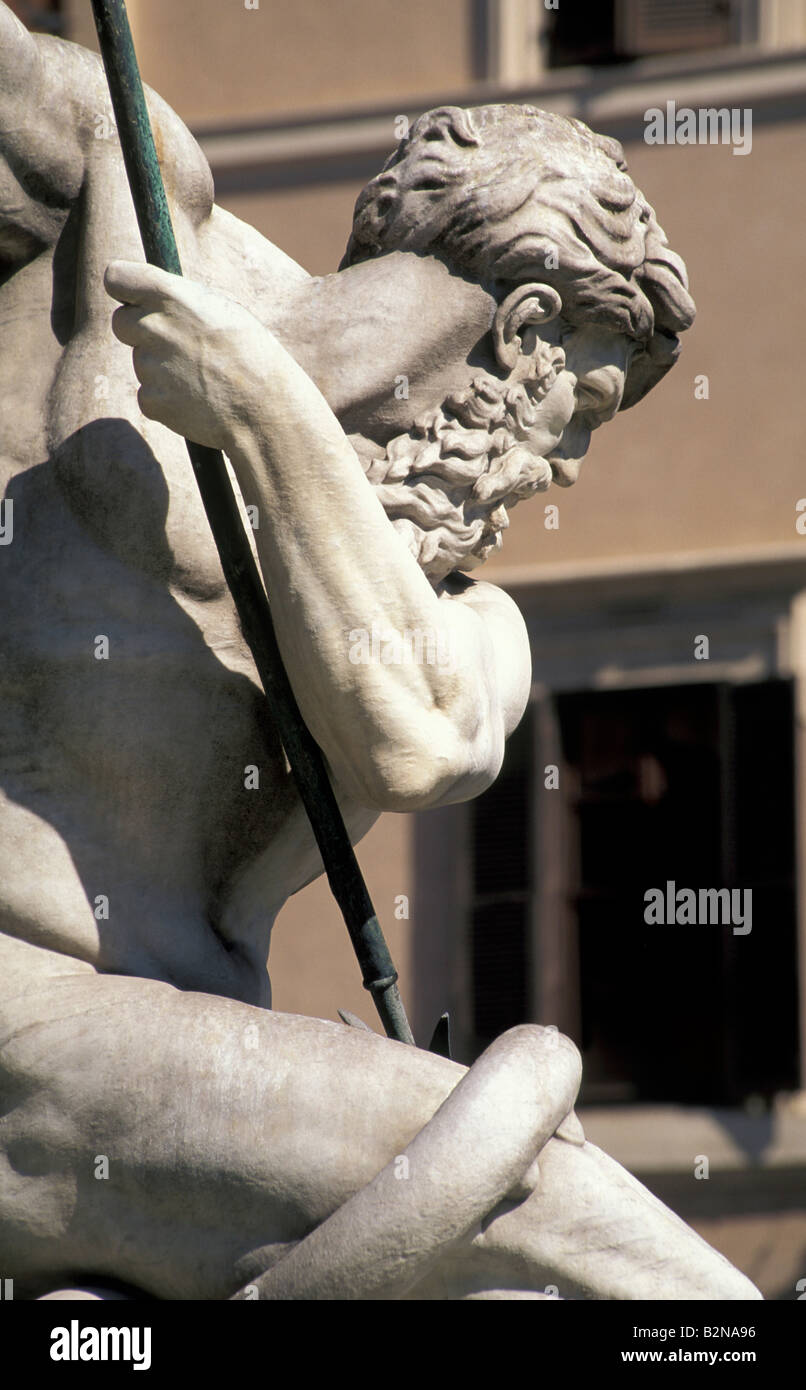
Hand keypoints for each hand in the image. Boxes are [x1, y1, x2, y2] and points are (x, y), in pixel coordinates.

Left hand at [104, 260, 270, 450]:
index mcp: (171, 296)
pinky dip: (166, 398)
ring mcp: (149, 367)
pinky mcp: (152, 401)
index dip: (123, 289)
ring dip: (161, 368)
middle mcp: (154, 327)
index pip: (116, 277)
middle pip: (121, 322)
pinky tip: (196, 399)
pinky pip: (148, 394)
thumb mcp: (221, 310)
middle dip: (141, 331)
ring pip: (141, 361)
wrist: (265, 408)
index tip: (133, 298)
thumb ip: (180, 301)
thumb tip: (152, 299)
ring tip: (201, 376)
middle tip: (177, 344)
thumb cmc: (251, 354)